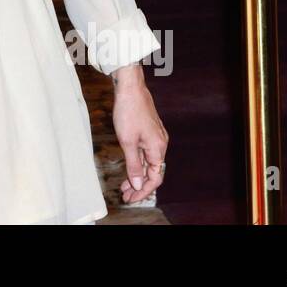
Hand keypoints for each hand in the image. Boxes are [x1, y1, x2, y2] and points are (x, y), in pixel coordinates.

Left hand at [111, 69, 167, 204]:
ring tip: (125, 185)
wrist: (130, 88)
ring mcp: (156, 137)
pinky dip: (138, 163)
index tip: (130, 198)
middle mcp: (161, 144)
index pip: (154, 178)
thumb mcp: (127, 142)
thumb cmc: (128, 111)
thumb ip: (134, 164)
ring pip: (149, 163)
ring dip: (137, 175)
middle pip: (153, 172)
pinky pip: (147, 153)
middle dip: (139, 186)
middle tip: (125, 195)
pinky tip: (129, 166)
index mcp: (158, 149)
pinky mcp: (150, 131)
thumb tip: (138, 184)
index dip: (143, 191)